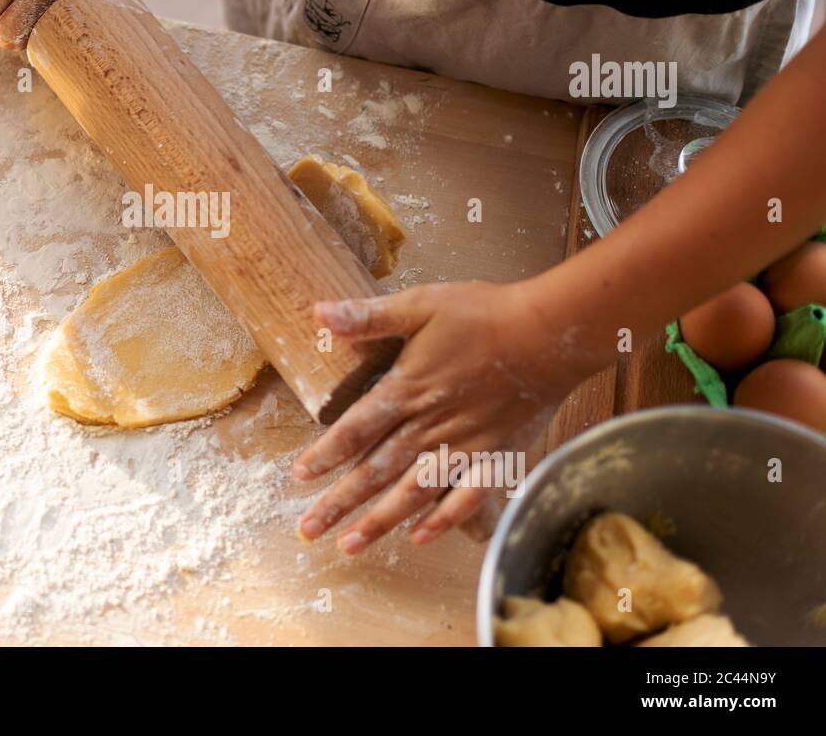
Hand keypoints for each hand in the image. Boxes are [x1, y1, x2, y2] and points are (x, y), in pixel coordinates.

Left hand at [294, 280, 602, 550]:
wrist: (549, 333)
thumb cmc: (483, 313)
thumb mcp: (420, 304)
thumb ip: (368, 315)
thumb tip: (318, 314)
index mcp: (407, 389)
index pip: (355, 429)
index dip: (325, 455)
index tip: (299, 477)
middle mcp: (430, 425)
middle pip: (376, 470)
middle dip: (339, 502)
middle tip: (307, 531)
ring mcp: (464, 445)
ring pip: (413, 491)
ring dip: (380, 520)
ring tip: (349, 545)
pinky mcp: (496, 455)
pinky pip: (467, 497)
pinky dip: (444, 520)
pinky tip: (420, 539)